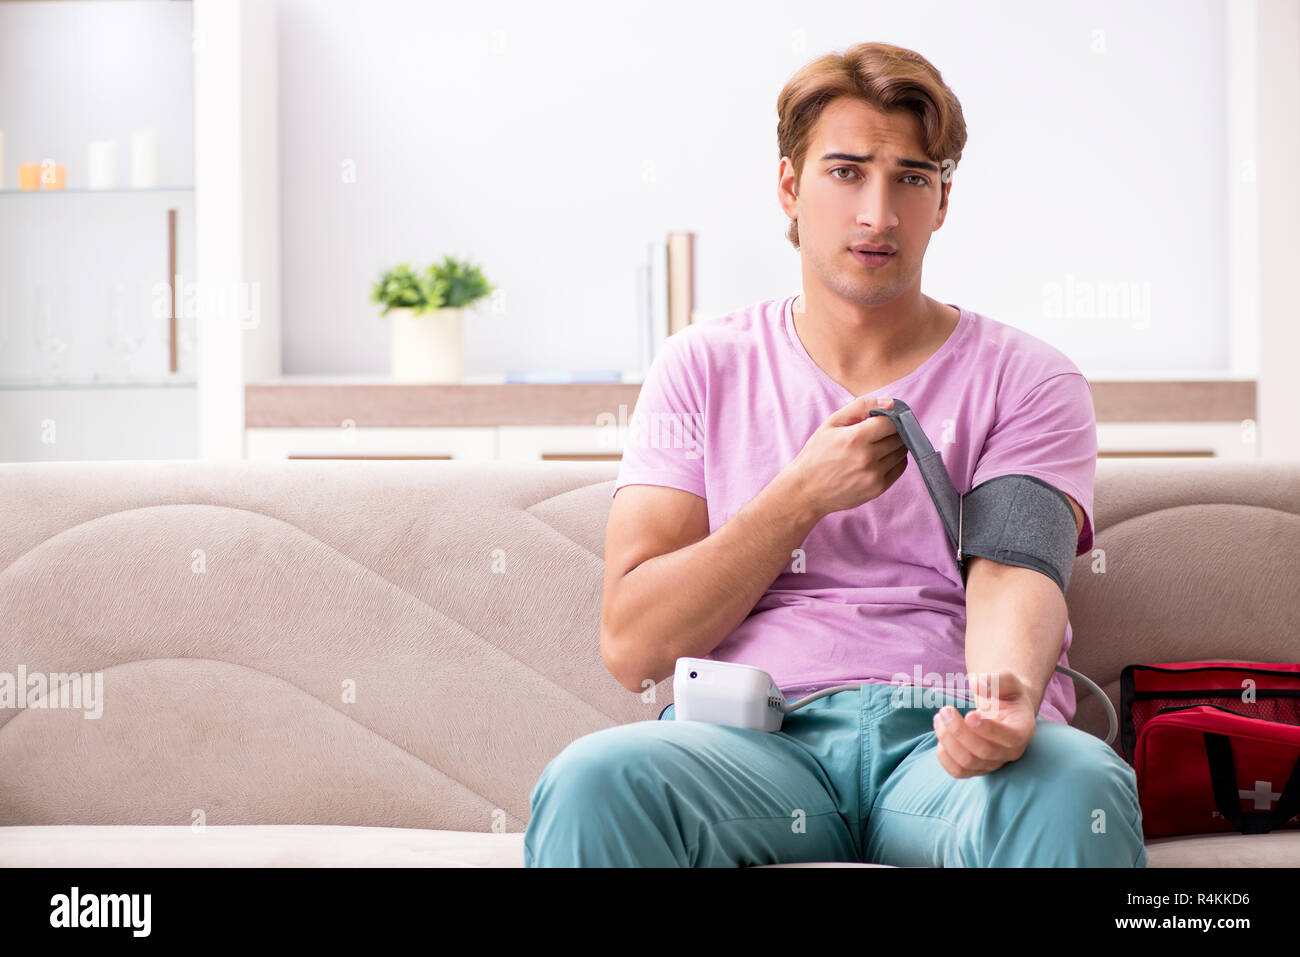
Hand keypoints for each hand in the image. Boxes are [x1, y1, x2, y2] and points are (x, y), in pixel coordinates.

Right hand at [784, 395, 906, 517]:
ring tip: (880, 444)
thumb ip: (860, 407)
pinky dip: (896, 460)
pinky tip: (883, 457)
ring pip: (901, 452)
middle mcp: (867, 457)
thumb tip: (890, 403)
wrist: (806, 490)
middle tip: (882, 431)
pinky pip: (899, 468)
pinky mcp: (877, 488)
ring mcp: (874, 475)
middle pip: (898, 436)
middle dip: (893, 430)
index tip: (886, 418)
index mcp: (855, 438)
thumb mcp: (831, 423)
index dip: (891, 417)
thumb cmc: (816, 454)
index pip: (890, 421)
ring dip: (896, 445)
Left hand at [932, 672, 1036, 778]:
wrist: (1003, 709)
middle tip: (945, 710)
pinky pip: (958, 772)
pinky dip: (944, 756)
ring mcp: (993, 763)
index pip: (1009, 738)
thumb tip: (976, 684)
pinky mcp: (976, 768)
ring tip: (939, 718)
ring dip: (948, 741)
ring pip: (968, 763)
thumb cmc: (1006, 694)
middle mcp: (1010, 752)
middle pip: (984, 752)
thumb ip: (995, 680)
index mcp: (1022, 731)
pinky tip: (940, 733)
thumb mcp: (1007, 681)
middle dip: (960, 731)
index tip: (969, 714)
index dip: (988, 729)